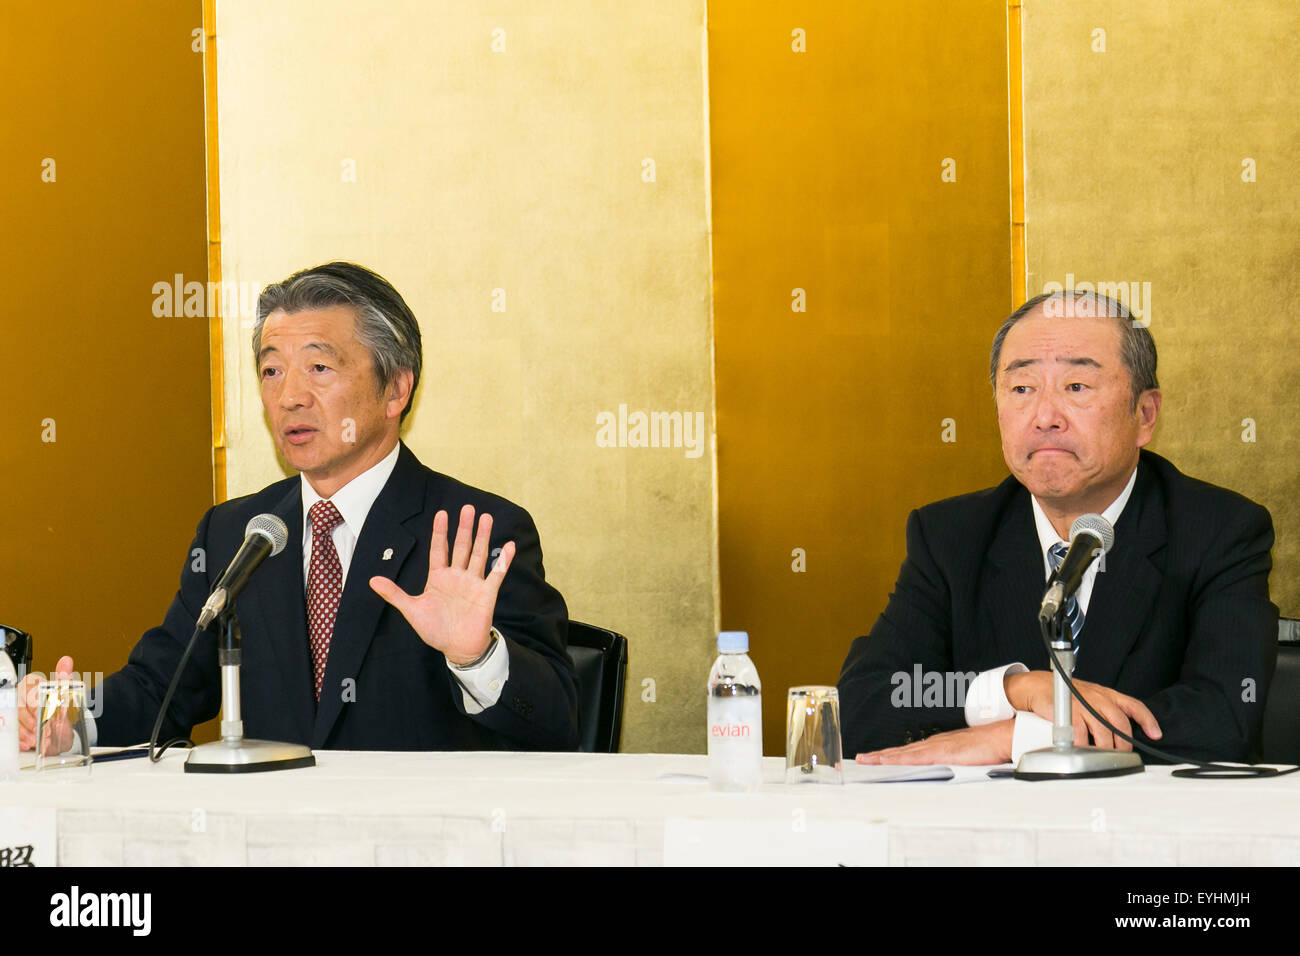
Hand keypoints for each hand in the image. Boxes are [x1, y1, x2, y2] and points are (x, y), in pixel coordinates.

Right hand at [17, 655, 74, 753]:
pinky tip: (28, 743)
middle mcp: (21, 697)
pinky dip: (20, 740)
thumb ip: (64, 678)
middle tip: (39, 729)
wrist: (60, 731)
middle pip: (19, 706)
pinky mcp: (13, 726)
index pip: (27, 687)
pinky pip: (11, 732)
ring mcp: (15, 712)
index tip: (40, 712)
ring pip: (15, 720)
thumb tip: (66, 660)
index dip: (32, 700)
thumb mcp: (66, 694)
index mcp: (32, 684)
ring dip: (26, 731)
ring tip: (37, 738)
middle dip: (30, 719)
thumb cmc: (60, 710)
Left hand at [369, 504, 514, 665]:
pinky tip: (509, 545)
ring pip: (478, 555)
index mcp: (439, 577)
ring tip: (486, 517)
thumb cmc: (434, 630)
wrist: (456, 649)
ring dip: (483, 536)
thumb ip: (394, 594)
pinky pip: (496, 574)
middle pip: (461, 547)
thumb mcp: (412, 610)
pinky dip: (503, 560)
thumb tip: (371, 580)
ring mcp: (473, 583)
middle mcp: (457, 576)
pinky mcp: (487, 593)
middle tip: (468, 508)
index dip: (440, 532)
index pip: (439, 549)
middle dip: (464, 528)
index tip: (442, 513)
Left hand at [855, 720, 1013, 765]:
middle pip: (902, 750)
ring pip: (905, 753)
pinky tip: (889, 761)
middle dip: (880, 755)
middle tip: (860, 759)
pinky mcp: (944, 752)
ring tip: (867, 760)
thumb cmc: (988, 745)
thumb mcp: (965, 757)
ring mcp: (938, 747)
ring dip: (884, 756)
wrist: (1003, 735)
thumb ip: (953, 763)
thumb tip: (946, 772)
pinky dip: (900, 759)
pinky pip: (917, 757)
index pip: (909, 751)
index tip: (875, 759)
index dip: (891, 755)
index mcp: (938, 745)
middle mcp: (934, 744)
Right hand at [1005, 670, 1161, 750]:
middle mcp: (1098, 699)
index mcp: (1107, 695)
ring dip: (1106, 749)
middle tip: (1122, 755)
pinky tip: (1084, 752)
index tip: (1155, 735)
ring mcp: (1084, 706)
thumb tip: (1119, 732)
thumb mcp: (1090, 697)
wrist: (1038, 686)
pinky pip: (1082, 736)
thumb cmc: (1065, 694)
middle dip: (1124, 744)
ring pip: (1104, 732)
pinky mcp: (1069, 714)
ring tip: (1104, 758)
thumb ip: (1105, 710)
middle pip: (1120, 723)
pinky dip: (1085, 747)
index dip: (1148, 720)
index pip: (1134, 705)